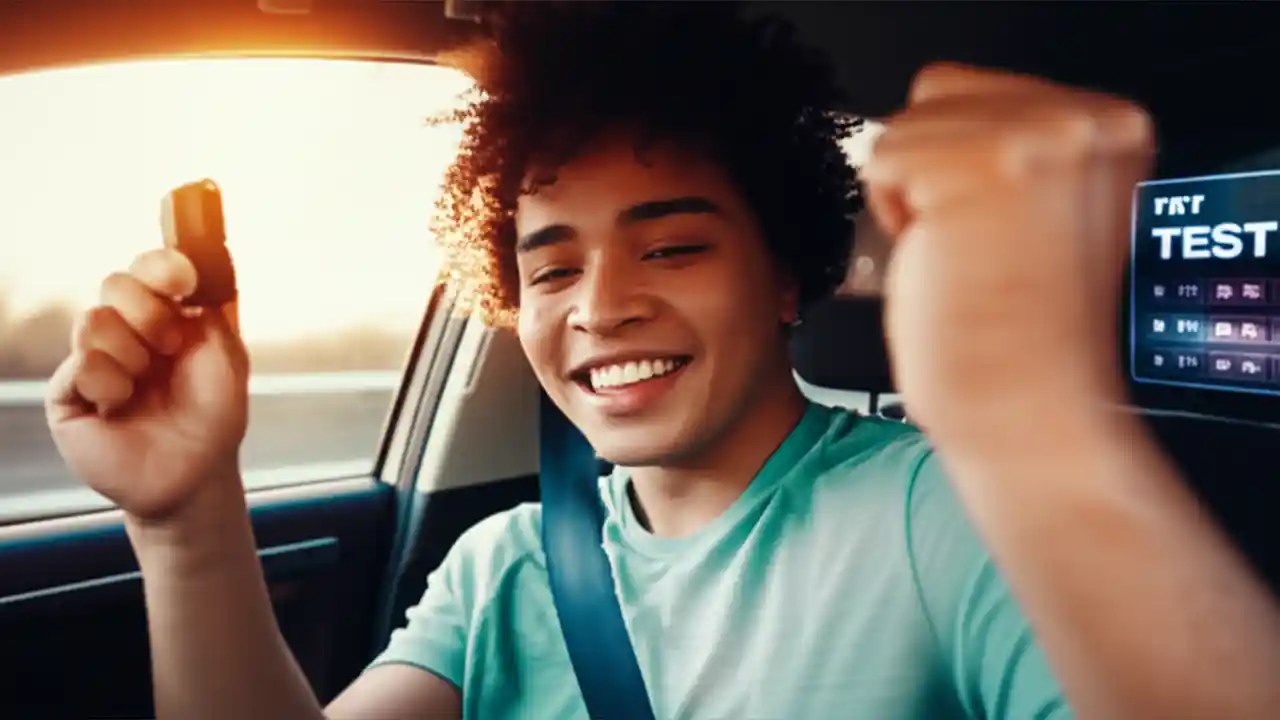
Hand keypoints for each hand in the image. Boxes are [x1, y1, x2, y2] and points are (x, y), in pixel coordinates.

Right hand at [45, 249, 249, 520]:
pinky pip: (81, 364)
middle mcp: (124, 332)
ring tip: (146, 385)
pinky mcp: (69, 394)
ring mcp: (93, 360)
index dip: (161, 266)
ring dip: (133, 353)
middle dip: (151, 313)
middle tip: (172, 347)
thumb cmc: (213, 415)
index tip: (184, 279)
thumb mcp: (227, 354)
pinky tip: (121, 406)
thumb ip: (212, 306)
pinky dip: (111, 383)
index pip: (148, 269)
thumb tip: (196, 262)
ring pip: (94, 320)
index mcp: (162, 316)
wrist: (198, 472)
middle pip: (115, 284)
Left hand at [862, 63, 1153, 450]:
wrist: (1028, 411)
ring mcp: (1037, 138)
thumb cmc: (1023, 342)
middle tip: (973, 251)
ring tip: (962, 257)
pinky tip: (940, 258)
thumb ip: (1017, 155)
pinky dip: (891, 213)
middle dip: (932, 175)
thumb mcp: (1045, 217)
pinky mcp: (981, 166)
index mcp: (1112, 132)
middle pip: (939, 97)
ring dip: (911, 195)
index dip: (958, 167)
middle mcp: (1086, 123)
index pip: (984, 93)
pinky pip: (884, 158)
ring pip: (907, 126)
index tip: (991, 233)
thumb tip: (944, 120)